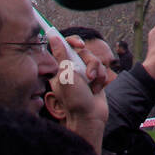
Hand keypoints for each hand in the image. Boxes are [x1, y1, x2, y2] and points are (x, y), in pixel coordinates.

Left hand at [50, 35, 108, 152]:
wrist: (90, 118)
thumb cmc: (75, 100)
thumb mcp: (66, 76)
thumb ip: (61, 55)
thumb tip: (53, 36)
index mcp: (61, 67)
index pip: (65, 46)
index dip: (73, 41)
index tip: (78, 44)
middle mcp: (72, 69)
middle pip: (84, 51)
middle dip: (89, 61)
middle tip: (88, 74)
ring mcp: (84, 74)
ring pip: (94, 59)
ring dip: (96, 72)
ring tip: (93, 84)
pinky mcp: (94, 79)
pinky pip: (101, 69)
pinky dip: (101, 78)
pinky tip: (97, 89)